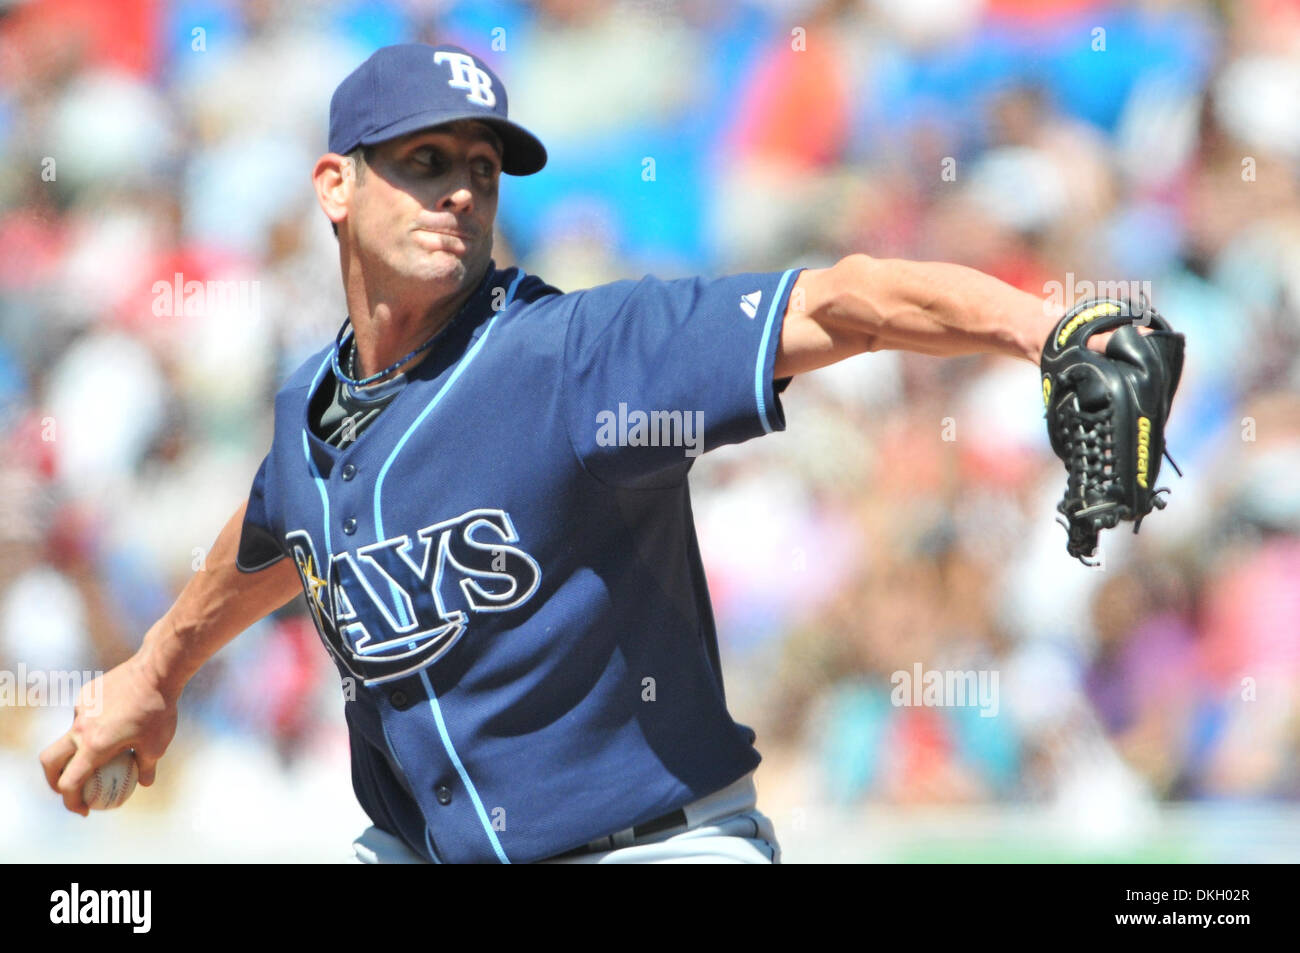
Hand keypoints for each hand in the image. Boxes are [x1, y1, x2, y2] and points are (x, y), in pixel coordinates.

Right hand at [39, 648, 178, 815]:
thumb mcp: (158, 745)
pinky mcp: (85, 694)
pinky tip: (116, 721)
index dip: (72, 802)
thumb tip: (144, 783)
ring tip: (105, 750)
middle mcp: (80, 728)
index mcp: (93, 746)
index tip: (85, 809)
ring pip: (69, 735)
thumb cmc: (159, 710)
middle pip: (50, 761)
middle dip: (54, 780)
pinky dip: (92, 725)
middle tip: (71, 788)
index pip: (69, 783)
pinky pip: (83, 715)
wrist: (156, 670)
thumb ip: (146, 768)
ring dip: (79, 748)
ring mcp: (80, 708)